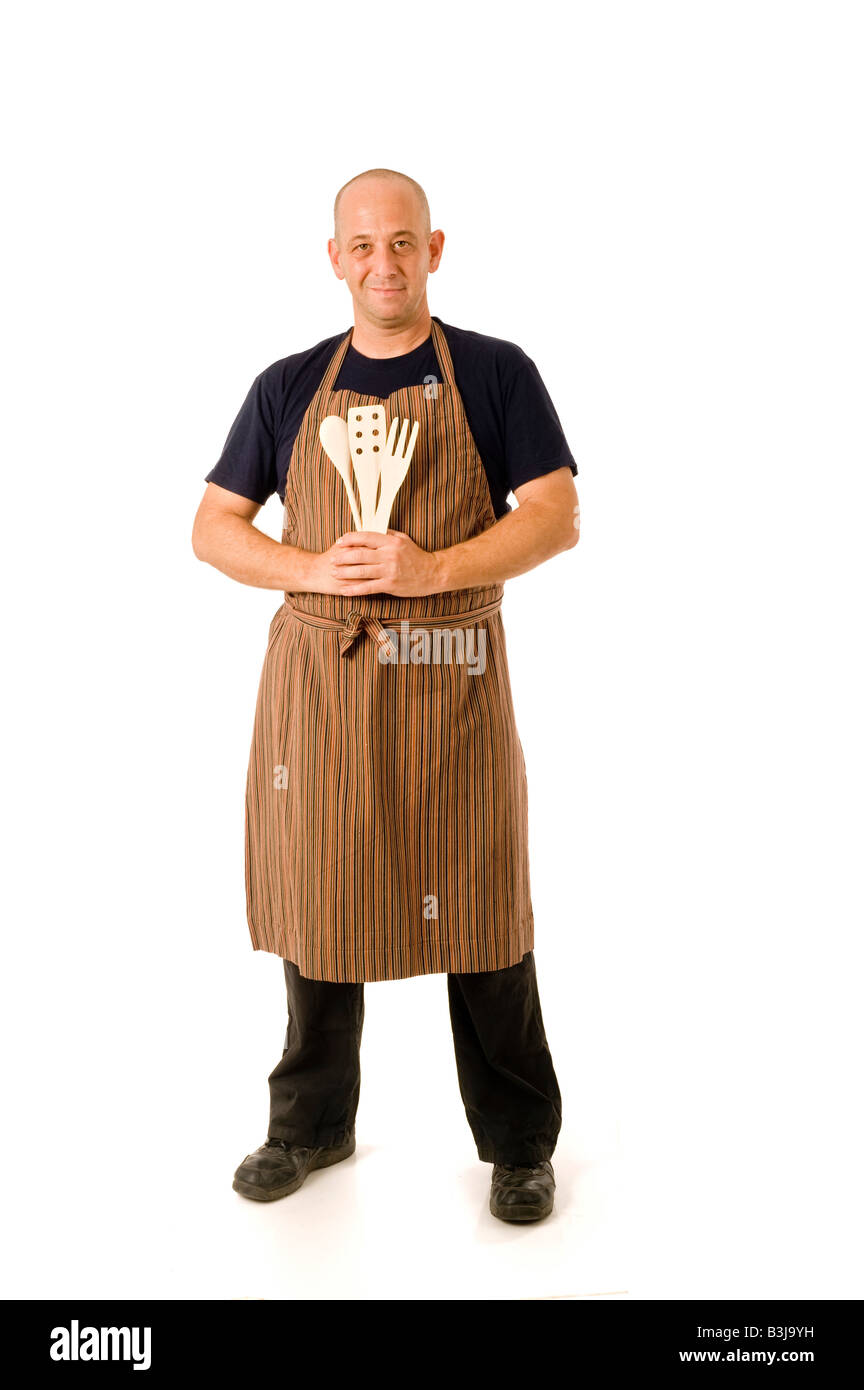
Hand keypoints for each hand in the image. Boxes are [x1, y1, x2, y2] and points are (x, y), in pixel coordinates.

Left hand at [328, 530, 442, 596]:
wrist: (433, 573)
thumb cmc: (417, 556)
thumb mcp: (404, 540)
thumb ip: (388, 534)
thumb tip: (372, 529)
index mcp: (391, 542)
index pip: (366, 537)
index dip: (350, 539)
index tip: (339, 541)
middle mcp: (389, 555)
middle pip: (360, 554)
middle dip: (343, 557)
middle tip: (332, 559)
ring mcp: (389, 571)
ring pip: (361, 571)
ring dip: (344, 572)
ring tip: (334, 573)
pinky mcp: (390, 585)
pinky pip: (368, 588)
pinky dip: (354, 589)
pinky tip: (344, 590)